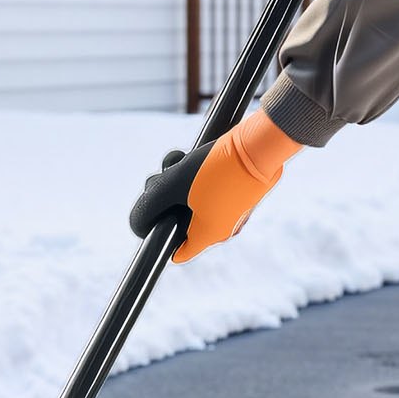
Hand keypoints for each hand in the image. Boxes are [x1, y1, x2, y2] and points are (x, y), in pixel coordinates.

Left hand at [129, 110, 300, 262]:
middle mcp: (226, 228)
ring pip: (196, 201)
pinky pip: (213, 191)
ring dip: (181, 182)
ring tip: (179, 162)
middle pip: (184, 221)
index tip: (154, 214)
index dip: (161, 235)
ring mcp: (236, 211)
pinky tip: (195, 158)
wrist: (261, 146)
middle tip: (164, 177)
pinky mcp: (242, 193)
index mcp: (210, 236)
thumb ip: (151, 205)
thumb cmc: (218, 168)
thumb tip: (137, 224)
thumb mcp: (173, 185)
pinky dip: (200, 177)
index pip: (178, 252)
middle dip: (168, 198)